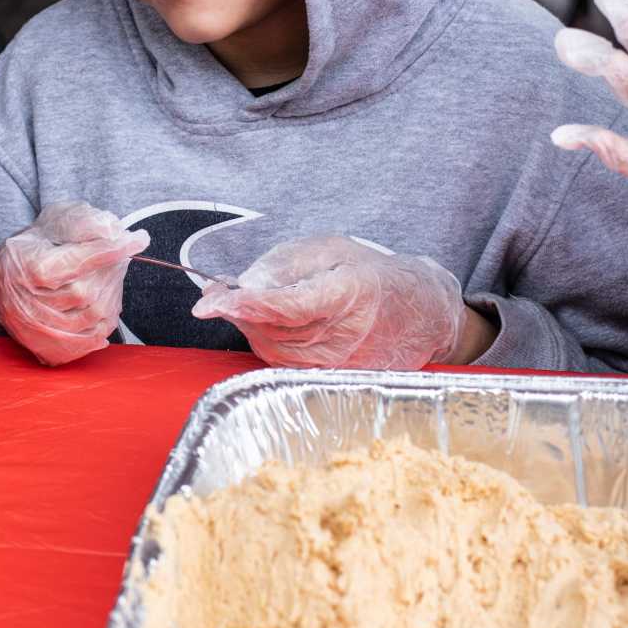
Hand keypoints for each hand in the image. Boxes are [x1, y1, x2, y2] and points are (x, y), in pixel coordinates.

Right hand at [0, 202, 147, 365]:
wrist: (7, 278)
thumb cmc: (36, 245)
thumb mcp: (54, 221)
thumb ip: (82, 221)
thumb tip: (112, 230)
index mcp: (31, 268)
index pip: (81, 260)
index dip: (113, 248)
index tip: (139, 238)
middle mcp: (29, 304)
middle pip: (90, 291)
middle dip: (112, 272)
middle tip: (119, 257)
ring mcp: (38, 331)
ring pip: (94, 317)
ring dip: (112, 296)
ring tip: (110, 280)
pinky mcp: (47, 348)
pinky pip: (89, 341)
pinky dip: (105, 323)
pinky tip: (105, 304)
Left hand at [191, 236, 465, 370]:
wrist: (420, 315)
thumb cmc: (372, 275)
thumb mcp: (331, 250)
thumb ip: (284, 263)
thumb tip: (241, 284)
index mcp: (348, 295)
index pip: (286, 306)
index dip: (243, 304)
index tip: (208, 302)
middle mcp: (344, 337)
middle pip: (270, 330)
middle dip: (236, 311)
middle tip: (218, 291)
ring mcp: (337, 364)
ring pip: (270, 348)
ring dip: (247, 325)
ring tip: (247, 302)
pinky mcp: (329, 378)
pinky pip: (280, 361)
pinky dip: (262, 340)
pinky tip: (265, 322)